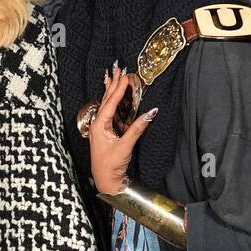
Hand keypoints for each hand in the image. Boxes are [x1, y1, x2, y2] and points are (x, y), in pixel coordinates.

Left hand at [89, 66, 157, 194]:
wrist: (106, 181)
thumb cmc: (111, 166)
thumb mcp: (126, 146)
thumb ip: (138, 128)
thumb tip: (151, 112)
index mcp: (100, 126)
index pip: (111, 103)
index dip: (119, 89)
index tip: (125, 76)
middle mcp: (98, 124)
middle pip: (107, 100)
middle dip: (113, 84)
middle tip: (118, 69)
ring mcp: (101, 128)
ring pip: (107, 105)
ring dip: (112, 90)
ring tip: (113, 76)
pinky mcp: (106, 133)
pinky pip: (109, 112)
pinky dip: (113, 101)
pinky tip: (113, 96)